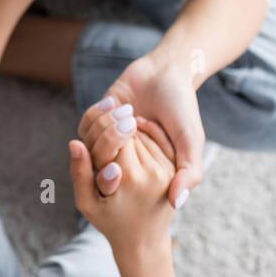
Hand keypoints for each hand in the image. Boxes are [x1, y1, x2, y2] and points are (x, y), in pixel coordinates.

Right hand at [68, 105, 176, 250]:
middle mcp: (153, 172)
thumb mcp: (87, 203)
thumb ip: (79, 172)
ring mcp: (168, 171)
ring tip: (117, 145)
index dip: (102, 133)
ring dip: (130, 135)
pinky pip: (158, 141)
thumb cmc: (110, 222)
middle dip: (115, 133)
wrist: (144, 241)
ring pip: (145, 135)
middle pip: (131, 134)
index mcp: (130, 179)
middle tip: (104, 140)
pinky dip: (145, 137)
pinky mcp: (176, 170)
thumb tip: (75, 142)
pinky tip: (133, 143)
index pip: (115, 136)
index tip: (94, 138)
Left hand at [82, 55, 204, 209]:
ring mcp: (107, 140)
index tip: (118, 166)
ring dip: (106, 126)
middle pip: (98, 166)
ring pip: (89, 146)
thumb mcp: (191, 142)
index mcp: (144, 171)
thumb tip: (176, 204)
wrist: (165, 73)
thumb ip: (189, 173)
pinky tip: (119, 104)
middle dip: (110, 144)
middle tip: (133, 123)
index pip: (118, 186)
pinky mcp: (96, 121)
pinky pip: (84, 127)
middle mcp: (123, 160)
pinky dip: (99, 114)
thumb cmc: (181, 109)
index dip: (112, 177)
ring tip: (131, 112)